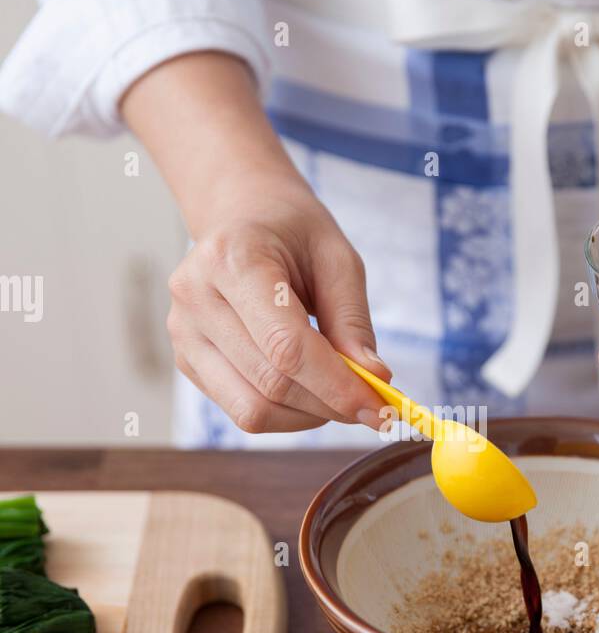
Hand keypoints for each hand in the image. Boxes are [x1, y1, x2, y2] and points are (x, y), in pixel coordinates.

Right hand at [120, 51, 389, 433]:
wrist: (240, 216)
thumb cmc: (293, 233)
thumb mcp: (337, 260)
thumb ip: (353, 322)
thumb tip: (374, 381)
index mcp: (232, 259)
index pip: (286, 346)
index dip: (336, 385)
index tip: (380, 409)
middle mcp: (196, 297)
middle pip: (272, 382)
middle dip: (330, 404)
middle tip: (372, 405)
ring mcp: (184, 333)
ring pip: (254, 409)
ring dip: (309, 416)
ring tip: (338, 393)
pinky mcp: (186, 360)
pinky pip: (241, 410)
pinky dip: (286, 414)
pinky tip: (308, 390)